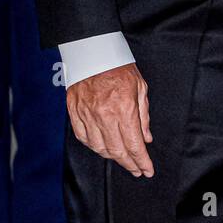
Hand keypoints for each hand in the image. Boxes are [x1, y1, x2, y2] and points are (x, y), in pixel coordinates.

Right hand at [67, 62, 153, 176]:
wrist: (92, 52)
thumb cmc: (118, 67)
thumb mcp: (140, 87)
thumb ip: (143, 115)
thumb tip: (146, 138)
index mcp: (124, 109)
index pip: (134, 144)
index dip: (142, 161)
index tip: (147, 170)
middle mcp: (104, 115)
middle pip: (117, 151)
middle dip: (129, 164)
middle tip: (137, 169)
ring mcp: (87, 115)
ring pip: (99, 148)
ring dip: (112, 157)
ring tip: (122, 158)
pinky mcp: (74, 113)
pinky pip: (84, 138)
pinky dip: (94, 146)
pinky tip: (102, 147)